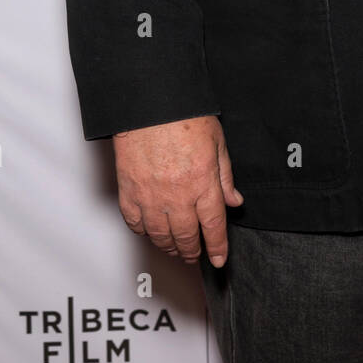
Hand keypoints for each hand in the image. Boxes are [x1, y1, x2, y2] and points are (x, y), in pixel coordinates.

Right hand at [112, 115, 242, 267]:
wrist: (148, 103)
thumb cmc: (183, 115)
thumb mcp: (217, 142)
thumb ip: (225, 176)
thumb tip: (234, 201)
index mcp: (202, 182)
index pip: (213, 225)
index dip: (218, 246)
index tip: (219, 258)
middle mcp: (177, 194)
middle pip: (187, 236)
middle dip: (193, 251)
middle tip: (196, 256)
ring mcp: (150, 196)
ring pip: (160, 236)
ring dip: (170, 247)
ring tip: (176, 249)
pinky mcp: (128, 192)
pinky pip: (135, 223)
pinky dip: (144, 232)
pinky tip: (151, 232)